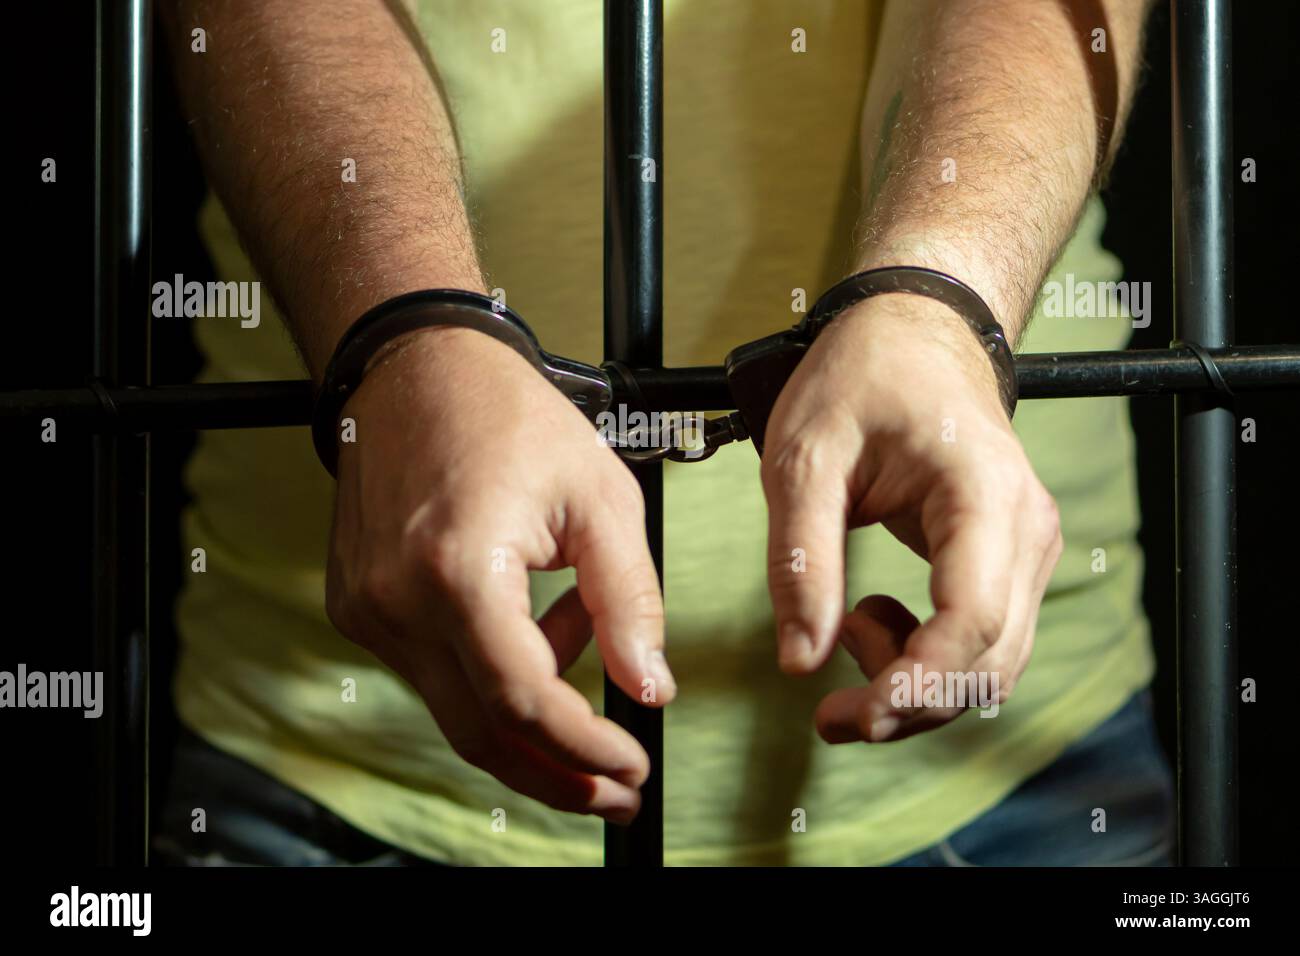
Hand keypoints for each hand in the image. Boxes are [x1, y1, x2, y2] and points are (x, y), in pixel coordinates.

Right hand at [324, 325, 672, 821]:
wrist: (413, 369)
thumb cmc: (505, 416)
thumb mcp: (600, 498)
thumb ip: (629, 601)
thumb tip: (648, 686)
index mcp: (458, 571)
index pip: (524, 704)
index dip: (585, 750)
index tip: (632, 767)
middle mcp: (397, 602)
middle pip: (481, 734)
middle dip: (557, 772)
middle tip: (615, 788)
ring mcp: (367, 610)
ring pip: (457, 709)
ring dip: (531, 710)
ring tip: (587, 646)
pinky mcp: (359, 608)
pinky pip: (434, 672)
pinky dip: (493, 672)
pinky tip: (538, 625)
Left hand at [760, 294, 1061, 742]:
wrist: (914, 331)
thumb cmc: (860, 378)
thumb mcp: (803, 456)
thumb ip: (800, 557)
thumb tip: (801, 660)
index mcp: (983, 496)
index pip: (972, 624)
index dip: (912, 689)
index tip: (845, 715)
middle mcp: (1025, 530)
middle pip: (988, 665)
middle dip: (908, 707)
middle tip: (829, 712)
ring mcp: (1026, 548)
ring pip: (990, 665)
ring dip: (914, 686)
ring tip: (843, 627)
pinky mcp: (1008, 561)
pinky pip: (980, 641)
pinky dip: (923, 658)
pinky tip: (869, 616)